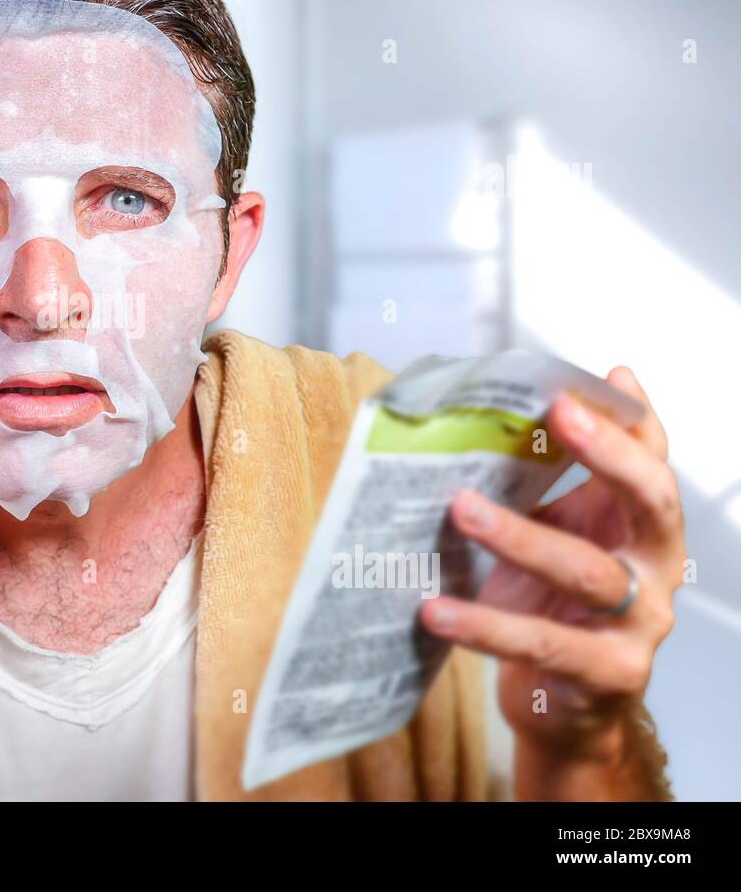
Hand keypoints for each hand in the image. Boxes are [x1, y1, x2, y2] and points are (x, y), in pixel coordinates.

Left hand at [419, 367, 682, 773]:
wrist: (564, 708)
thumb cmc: (554, 609)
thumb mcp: (555, 537)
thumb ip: (540, 483)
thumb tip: (495, 413)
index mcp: (641, 525)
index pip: (653, 458)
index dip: (628, 419)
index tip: (590, 381)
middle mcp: (654, 568)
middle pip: (651, 502)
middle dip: (608, 455)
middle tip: (557, 417)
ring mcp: (639, 625)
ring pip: (587, 571)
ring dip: (520, 537)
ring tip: (460, 509)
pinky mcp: (606, 674)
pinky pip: (543, 643)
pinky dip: (486, 625)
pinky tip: (437, 608)